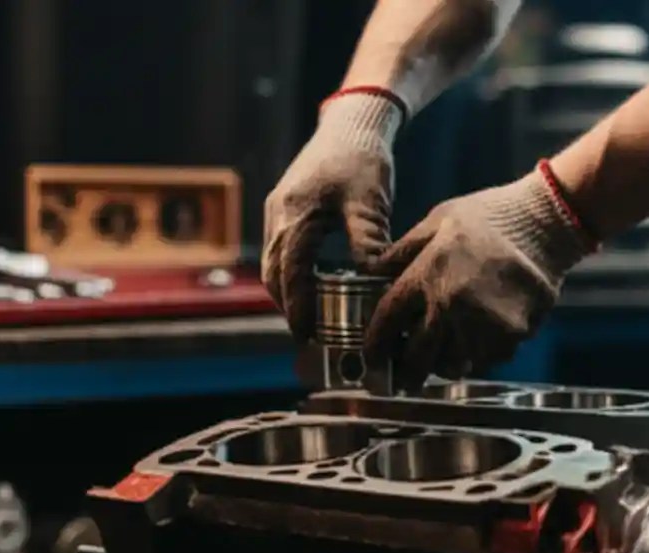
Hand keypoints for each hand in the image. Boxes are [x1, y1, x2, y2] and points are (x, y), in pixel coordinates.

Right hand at [262, 91, 404, 340]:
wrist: (352, 121)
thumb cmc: (363, 157)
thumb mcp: (369, 202)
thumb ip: (368, 241)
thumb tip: (375, 279)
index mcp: (296, 213)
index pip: (290, 273)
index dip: (297, 306)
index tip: (306, 333)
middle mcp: (278, 213)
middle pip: (273, 273)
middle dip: (287, 306)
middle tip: (308, 335)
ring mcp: (278, 209)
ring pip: (273, 262)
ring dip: (286, 290)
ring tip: (308, 316)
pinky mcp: (285, 207)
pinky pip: (280, 249)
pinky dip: (289, 272)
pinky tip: (309, 284)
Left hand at [364, 161, 593, 391]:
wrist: (546, 222)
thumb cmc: (489, 217)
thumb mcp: (436, 221)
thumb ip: (402, 252)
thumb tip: (371, 272)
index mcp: (427, 275)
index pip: (388, 322)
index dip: (375, 346)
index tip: (372, 358)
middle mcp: (452, 306)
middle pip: (417, 357)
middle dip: (405, 372)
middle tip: (401, 379)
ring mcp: (484, 324)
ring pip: (452, 365)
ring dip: (441, 367)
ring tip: (438, 363)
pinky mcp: (513, 334)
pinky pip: (486, 360)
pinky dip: (475, 358)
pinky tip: (473, 345)